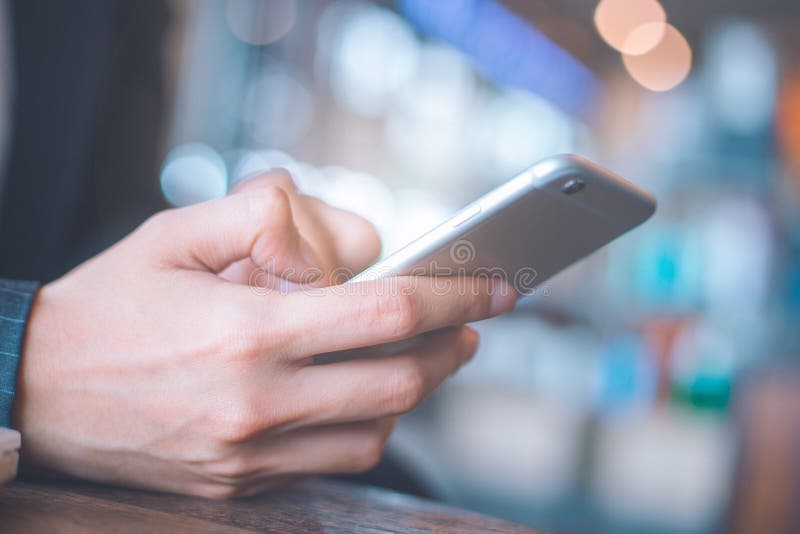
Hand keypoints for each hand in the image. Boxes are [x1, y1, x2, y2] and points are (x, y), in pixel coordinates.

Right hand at [12, 183, 516, 497]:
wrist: (36, 390)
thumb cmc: (107, 307)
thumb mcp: (175, 236)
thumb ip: (264, 218)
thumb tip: (349, 235)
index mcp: (247, 334)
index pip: (386, 315)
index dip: (453, 297)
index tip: (496, 287)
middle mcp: (257, 403)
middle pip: (399, 382)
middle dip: (450, 348)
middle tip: (468, 324)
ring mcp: (250, 454)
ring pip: (375, 432)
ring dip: (413, 392)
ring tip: (420, 357)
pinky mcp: (238, 485)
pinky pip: (332, 464)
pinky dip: (366, 429)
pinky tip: (363, 399)